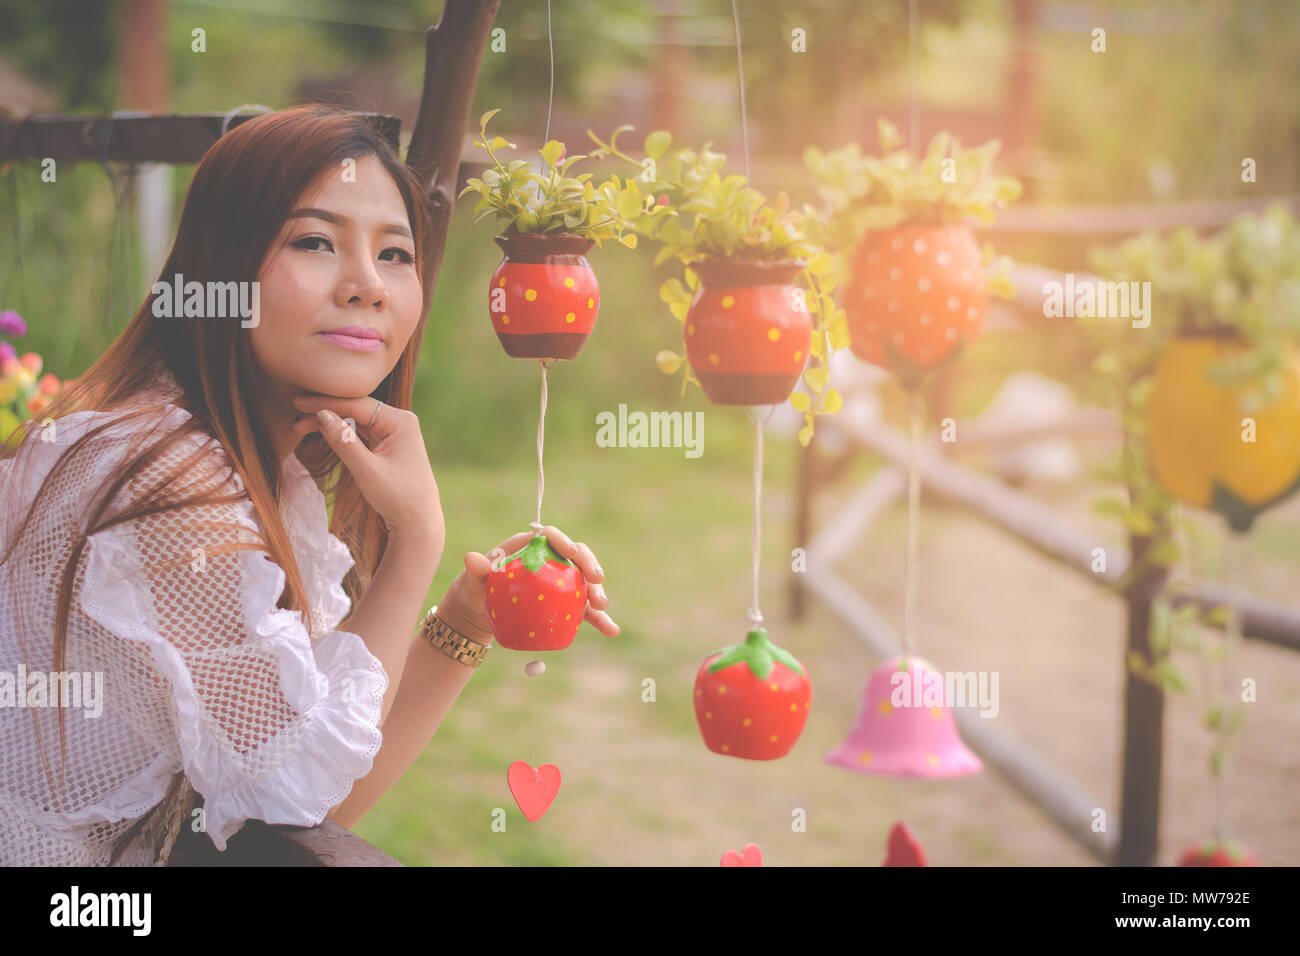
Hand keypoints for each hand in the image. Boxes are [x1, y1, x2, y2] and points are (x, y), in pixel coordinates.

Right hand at [289, 394, 444, 556]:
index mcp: (400, 421)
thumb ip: (344, 441)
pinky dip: (342, 433)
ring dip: (330, 423)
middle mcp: (400, 421)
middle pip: (355, 409)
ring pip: (356, 420)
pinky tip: (321, 431)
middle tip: (294, 418)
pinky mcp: (389, 444)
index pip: (356, 404)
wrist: (418, 523)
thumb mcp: (366, 470)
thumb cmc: (397, 497)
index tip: (297, 403)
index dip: (325, 403)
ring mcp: (395, 432)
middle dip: (324, 412)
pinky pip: (361, 431)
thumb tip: (321, 415)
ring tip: (300, 426)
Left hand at [438, 525, 619, 641]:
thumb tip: (472, 559)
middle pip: (576, 557)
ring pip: (585, 583)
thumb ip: (476, 571)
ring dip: (598, 593)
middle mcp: (550, 561)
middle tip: (597, 581)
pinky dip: (599, 620)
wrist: (481, 615)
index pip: (551, 537)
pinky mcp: (565, 605)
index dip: (564, 540)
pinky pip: (585, 611)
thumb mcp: (472, 581)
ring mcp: (560, 584)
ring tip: (602, 606)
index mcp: (530, 547)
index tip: (571, 552)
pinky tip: (611, 630)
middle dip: (590, 566)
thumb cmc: (476, 591)